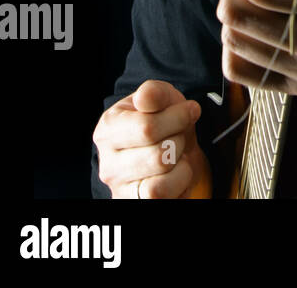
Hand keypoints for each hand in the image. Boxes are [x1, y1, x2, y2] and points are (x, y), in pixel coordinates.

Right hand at [93, 80, 210, 197]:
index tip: (189, 110)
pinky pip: (164, 200)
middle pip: (159, 156)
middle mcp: (107, 164)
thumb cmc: (165, 120)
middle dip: (180, 141)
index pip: (147, 128)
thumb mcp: (163, 98)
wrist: (172, 147)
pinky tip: (177, 172)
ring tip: (177, 155)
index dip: (178, 117)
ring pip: (159, 186)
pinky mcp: (135, 204)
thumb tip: (145, 97)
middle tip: (179, 135)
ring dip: (180, 166)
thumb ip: (155, 93)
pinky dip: (180, 184)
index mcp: (108, 129)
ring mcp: (120, 189)